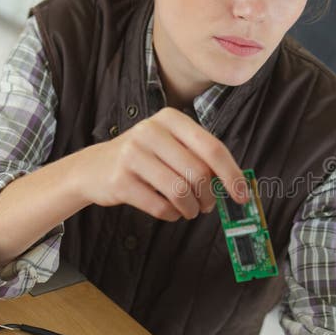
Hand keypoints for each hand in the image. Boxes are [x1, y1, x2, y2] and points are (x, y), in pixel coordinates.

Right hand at [78, 107, 247, 219]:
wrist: (93, 168)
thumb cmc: (142, 158)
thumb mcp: (169, 145)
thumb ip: (199, 157)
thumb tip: (236, 183)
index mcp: (170, 119)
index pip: (212, 148)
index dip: (232, 174)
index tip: (242, 195)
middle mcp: (151, 131)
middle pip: (198, 173)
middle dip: (209, 197)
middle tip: (207, 206)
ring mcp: (133, 154)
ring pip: (181, 192)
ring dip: (191, 209)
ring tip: (189, 210)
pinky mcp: (120, 180)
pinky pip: (161, 206)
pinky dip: (172, 215)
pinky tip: (171, 211)